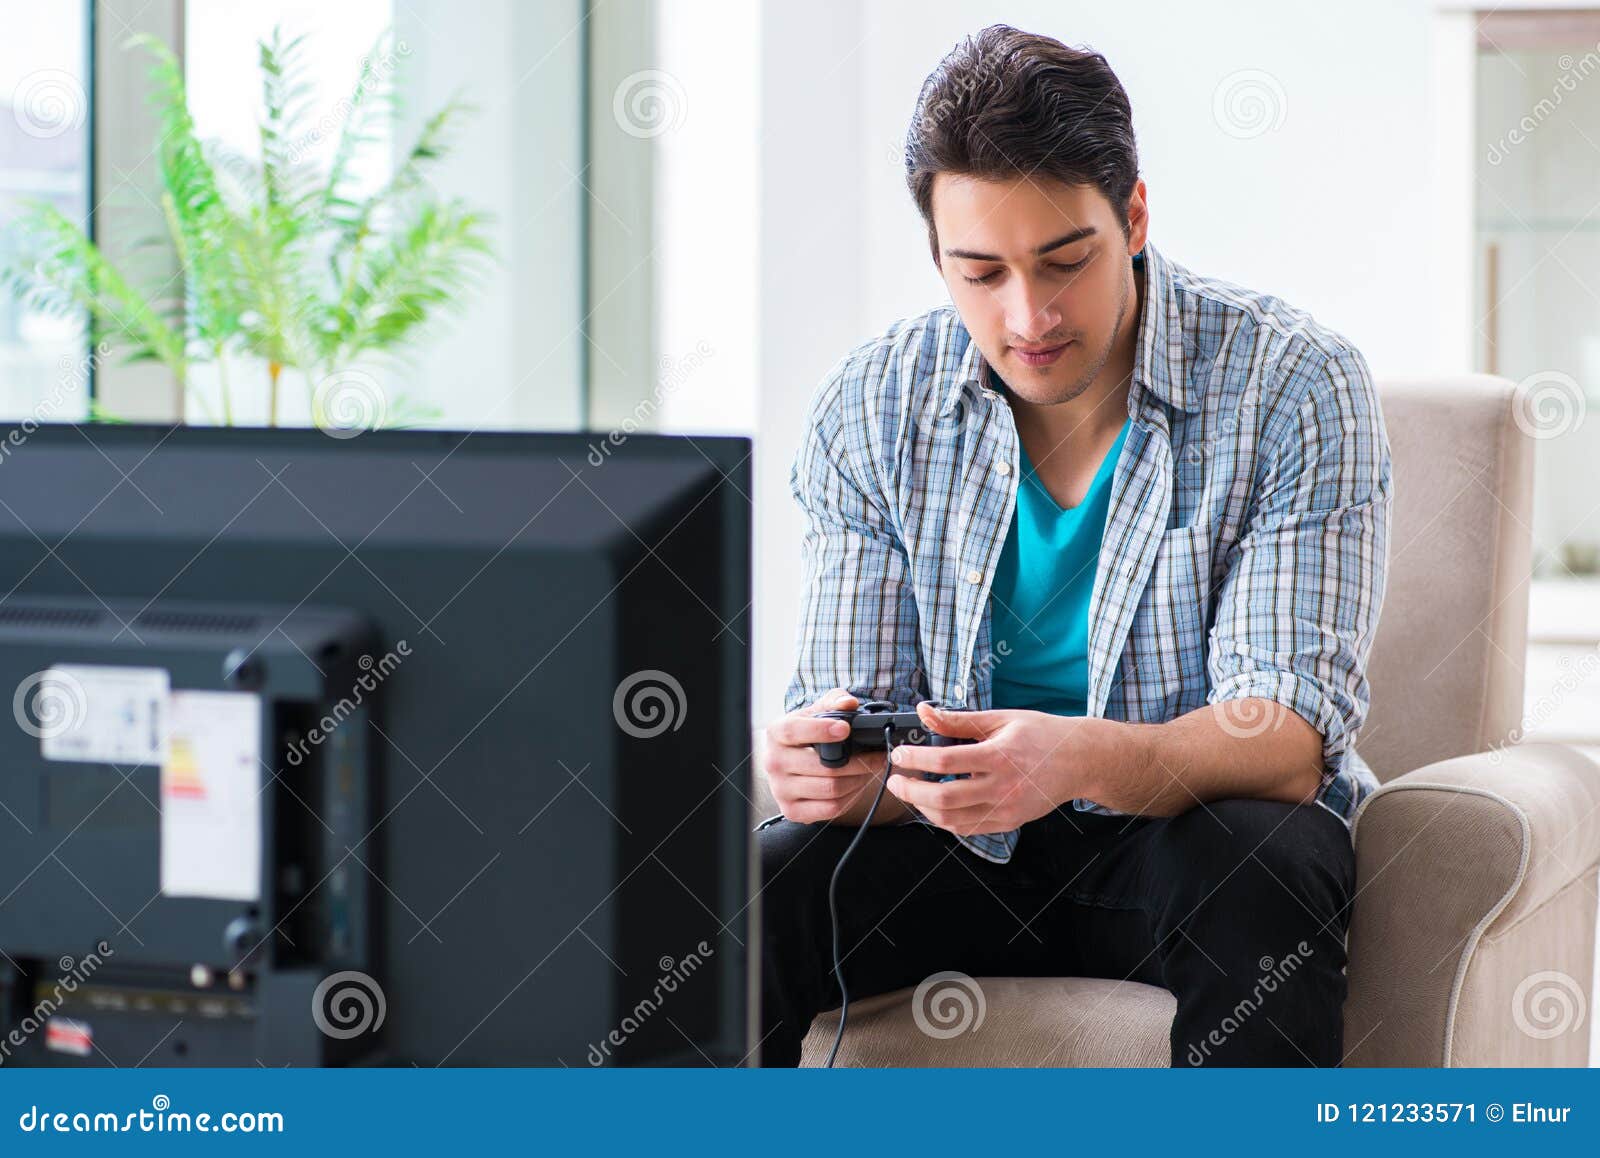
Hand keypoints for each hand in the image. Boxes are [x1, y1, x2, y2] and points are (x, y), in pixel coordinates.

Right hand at [760, 689, 910, 825]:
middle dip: (858, 761)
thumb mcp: (816, 712)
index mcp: (776, 734)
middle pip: (822, 766)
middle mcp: (774, 762)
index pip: (793, 731)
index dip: (820, 730)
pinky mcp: (792, 810)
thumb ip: (834, 701)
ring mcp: (781, 790)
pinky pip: (830, 808)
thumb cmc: (804, 735)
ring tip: (870, 769)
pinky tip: (858, 785)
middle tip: (878, 756)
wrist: (788, 762)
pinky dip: (851, 797)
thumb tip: (848, 702)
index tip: (845, 729)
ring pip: (830, 788)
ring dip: (858, 779)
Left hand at [884, 703, 1113, 835]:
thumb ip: (958, 720)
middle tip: (895, 780)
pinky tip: (935, 806)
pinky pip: (968, 828)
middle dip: (910, 791)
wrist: (1079, 760)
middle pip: (944, 798)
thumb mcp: (999, 719)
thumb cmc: (1040, 734)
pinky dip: (945, 819)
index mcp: (999, 756)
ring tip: (912, 792)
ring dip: (924, 808)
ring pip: (952, 820)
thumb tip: (925, 712)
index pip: (945, 762)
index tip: (900, 755)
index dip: (915, 760)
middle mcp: (1003, 787)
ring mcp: (1006, 809)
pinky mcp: (1009, 822)